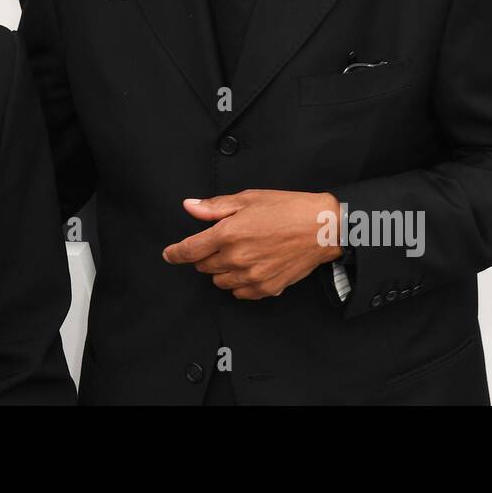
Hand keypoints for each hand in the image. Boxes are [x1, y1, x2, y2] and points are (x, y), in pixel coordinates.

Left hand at [161, 190, 342, 299]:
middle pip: (203, 267)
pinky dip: (239, 283)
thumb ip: (215, 207)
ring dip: (222, 270)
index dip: (175, 253)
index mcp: (227, 234)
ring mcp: (251, 276)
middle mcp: (236, 258)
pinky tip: (251, 268)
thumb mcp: (248, 199)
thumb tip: (189, 206)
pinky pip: (239, 293)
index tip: (169, 254)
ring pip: (219, 282)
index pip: (189, 250)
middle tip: (223, 242)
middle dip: (206, 255)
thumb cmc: (287, 209)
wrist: (322, 228)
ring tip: (239, 254)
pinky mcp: (266, 289)